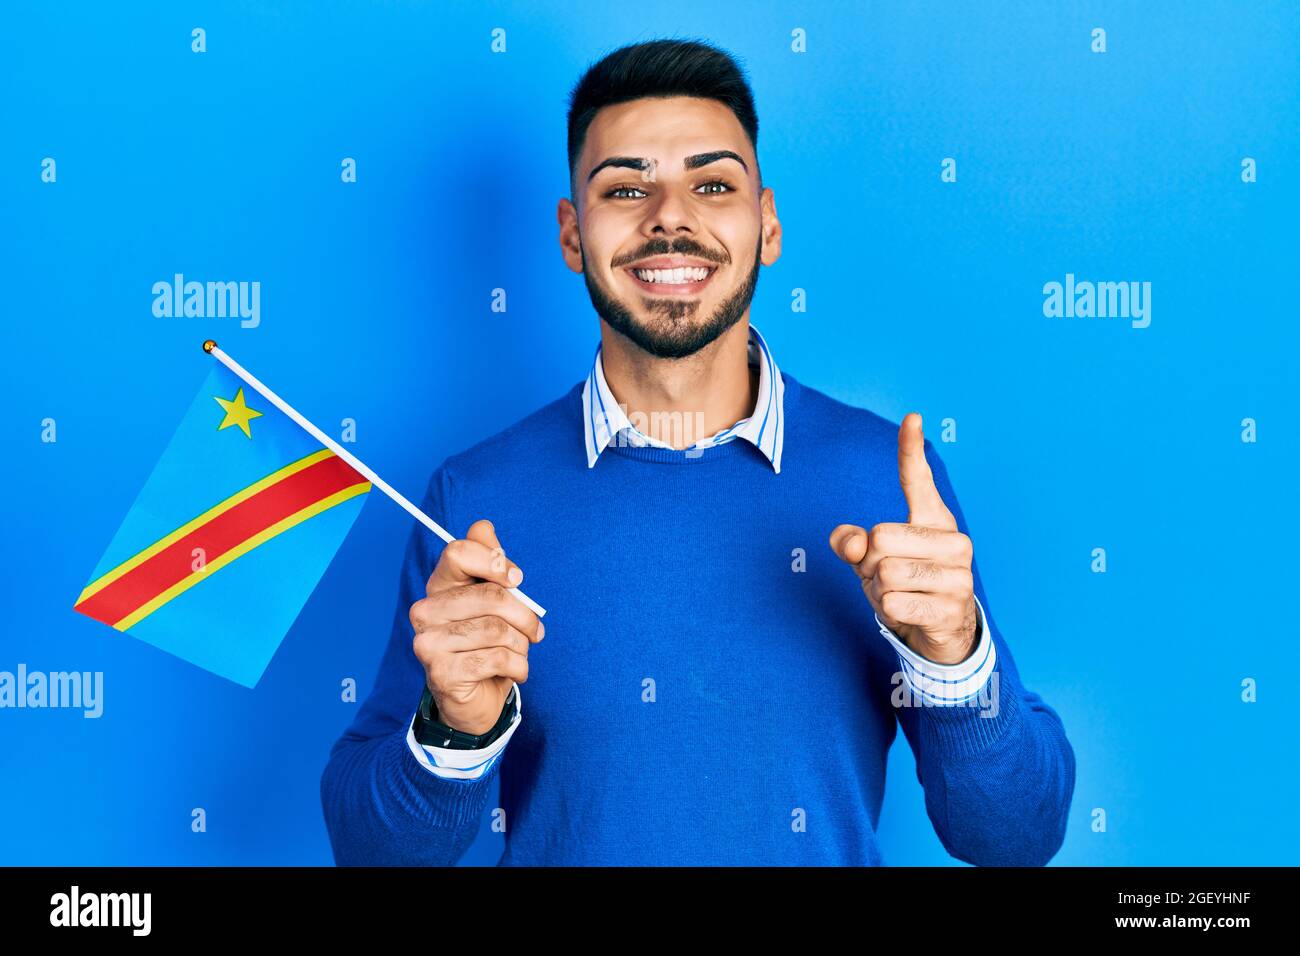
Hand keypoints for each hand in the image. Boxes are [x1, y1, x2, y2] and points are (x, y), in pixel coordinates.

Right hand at [410, 518, 543, 734]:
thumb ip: (490, 562)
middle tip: (534, 631)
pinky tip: (514, 672)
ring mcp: (428, 643)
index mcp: (439, 586)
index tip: (516, 580)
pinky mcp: (441, 673)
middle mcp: (425, 611)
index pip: (459, 552)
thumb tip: (482, 526)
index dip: (495, 562)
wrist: (478, 698)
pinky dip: (518, 667)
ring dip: (521, 645)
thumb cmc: (488, 643)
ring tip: (519, 653)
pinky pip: (497, 659)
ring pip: (497, 630)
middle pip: (490, 595)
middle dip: (524, 616)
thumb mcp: (494, 600)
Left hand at [829, 413, 977, 664]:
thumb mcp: (871, 561)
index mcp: (935, 521)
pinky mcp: (952, 608)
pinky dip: (888, 612)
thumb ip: (851, 543)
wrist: (942, 631)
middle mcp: (954, 542)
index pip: (919, 481)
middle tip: (886, 577)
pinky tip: (908, 612)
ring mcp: (958, 576)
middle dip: (869, 564)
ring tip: (900, 595)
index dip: (911, 450)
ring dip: (878, 591)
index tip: (911, 417)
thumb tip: (851, 544)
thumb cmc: (905, 585)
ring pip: (884, 574)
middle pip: (880, 539)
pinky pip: (892, 604)